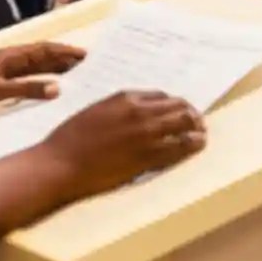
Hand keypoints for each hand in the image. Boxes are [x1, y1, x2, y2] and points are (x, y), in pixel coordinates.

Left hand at [0, 42, 85, 115]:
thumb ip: (27, 89)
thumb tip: (58, 88)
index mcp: (10, 55)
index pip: (44, 49)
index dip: (65, 51)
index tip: (85, 55)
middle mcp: (10, 58)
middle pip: (43, 55)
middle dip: (65, 58)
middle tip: (88, 65)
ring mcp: (5, 69)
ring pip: (37, 65)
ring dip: (56, 67)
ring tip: (77, 73)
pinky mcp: (1, 80)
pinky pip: (29, 76)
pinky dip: (44, 78)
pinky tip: (52, 85)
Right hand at [40, 91, 206, 200]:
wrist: (60, 165)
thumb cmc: (70, 140)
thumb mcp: (96, 112)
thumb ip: (119, 110)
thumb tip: (136, 113)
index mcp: (125, 97)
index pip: (161, 95)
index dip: (173, 104)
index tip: (178, 110)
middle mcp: (141, 111)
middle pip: (178, 107)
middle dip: (190, 113)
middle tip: (196, 121)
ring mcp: (147, 133)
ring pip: (184, 124)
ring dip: (196, 128)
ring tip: (201, 133)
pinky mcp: (149, 155)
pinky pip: (180, 147)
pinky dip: (192, 145)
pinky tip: (197, 146)